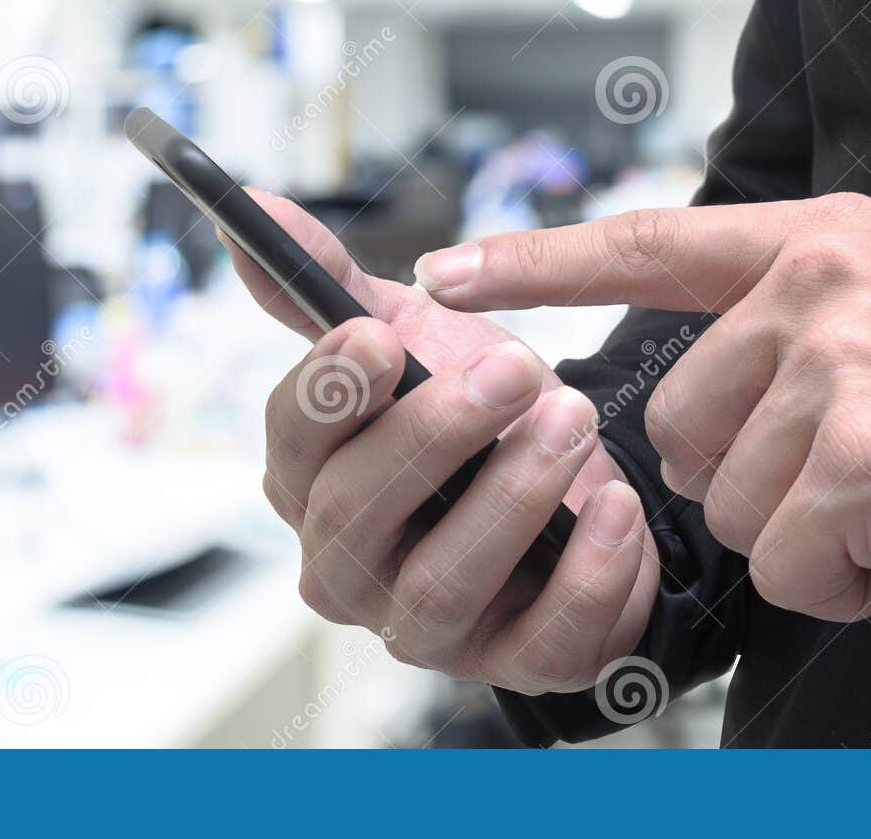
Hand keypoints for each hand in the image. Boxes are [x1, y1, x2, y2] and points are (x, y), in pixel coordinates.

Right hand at [226, 191, 658, 692]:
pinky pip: (544, 641)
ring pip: (444, 581)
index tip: (380, 334)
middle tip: (512, 367)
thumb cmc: (474, 417)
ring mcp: (430, 629)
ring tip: (572, 421)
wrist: (571, 487)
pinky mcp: (518, 664)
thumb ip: (328, 280)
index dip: (329, 393)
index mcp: (313, 484)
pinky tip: (616, 507)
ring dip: (514, 495)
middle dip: (436, 434)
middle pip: (358, 514)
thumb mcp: (408, 335)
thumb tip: (253, 206)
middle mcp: (351, 570)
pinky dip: (586, 575)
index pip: (291, 446)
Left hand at [414, 193, 870, 623]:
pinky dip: (845, 580)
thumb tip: (688, 393)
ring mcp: (845, 367)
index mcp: (820, 241)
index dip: (534, 262)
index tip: (441, 271)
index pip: (648, 243)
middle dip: (755, 477)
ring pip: (729, 503)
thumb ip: (788, 322)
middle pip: (680, 425)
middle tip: (867, 465)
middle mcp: (822, 284)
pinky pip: (784, 562)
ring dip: (806, 533)